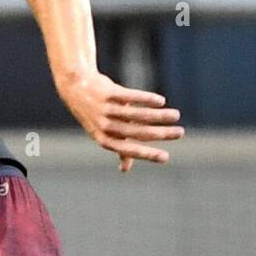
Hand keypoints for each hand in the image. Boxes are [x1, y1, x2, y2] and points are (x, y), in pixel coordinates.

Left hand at [58, 70, 183, 171]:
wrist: (75, 86)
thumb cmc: (93, 113)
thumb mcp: (102, 131)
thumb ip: (116, 147)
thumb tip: (125, 169)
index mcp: (104, 138)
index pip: (128, 150)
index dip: (147, 154)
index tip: (166, 157)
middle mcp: (104, 125)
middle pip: (137, 132)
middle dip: (161, 134)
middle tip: (180, 133)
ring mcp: (105, 108)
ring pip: (137, 114)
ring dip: (159, 115)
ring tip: (176, 115)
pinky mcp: (108, 92)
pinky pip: (130, 96)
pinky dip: (147, 99)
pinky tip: (161, 101)